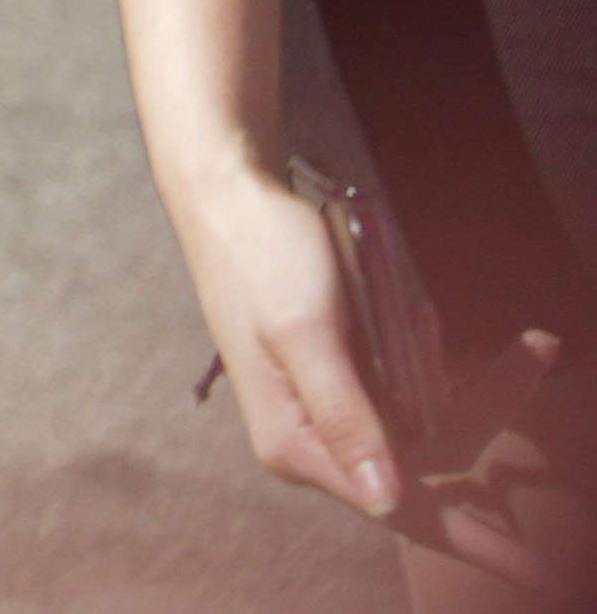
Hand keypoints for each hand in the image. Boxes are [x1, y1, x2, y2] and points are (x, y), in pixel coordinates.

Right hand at [178, 149, 566, 568]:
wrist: (230, 195)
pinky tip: (407, 303)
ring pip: (430, 416)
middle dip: (485, 400)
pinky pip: (413, 385)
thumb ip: (344, 416)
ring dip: (446, 362)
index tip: (534, 572)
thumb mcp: (306, 333)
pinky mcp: (345, 378)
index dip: (474, 540)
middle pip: (434, 453)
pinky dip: (426, 348)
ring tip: (413, 297)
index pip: (405, 507)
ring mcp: (332, 409)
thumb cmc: (260, 257)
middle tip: (539, 346)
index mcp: (297, 443)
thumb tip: (384, 500)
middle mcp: (316, 439)